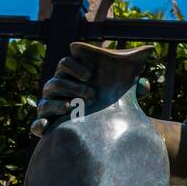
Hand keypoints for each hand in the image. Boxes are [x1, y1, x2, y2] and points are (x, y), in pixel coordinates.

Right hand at [31, 54, 151, 136]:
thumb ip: (134, 76)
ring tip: (74, 108)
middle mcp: (59, 89)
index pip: (65, 63)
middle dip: (72, 87)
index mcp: (72, 74)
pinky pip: (37, 124)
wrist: (104, 127)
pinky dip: (39, 124)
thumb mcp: (124, 89)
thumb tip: (149, 58)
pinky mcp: (49, 125)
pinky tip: (47, 127)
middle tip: (92, 95)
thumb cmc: (111, 101)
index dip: (75, 66)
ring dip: (57, 104)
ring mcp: (52, 107)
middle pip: (55, 82)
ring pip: (45, 102)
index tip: (91, 75)